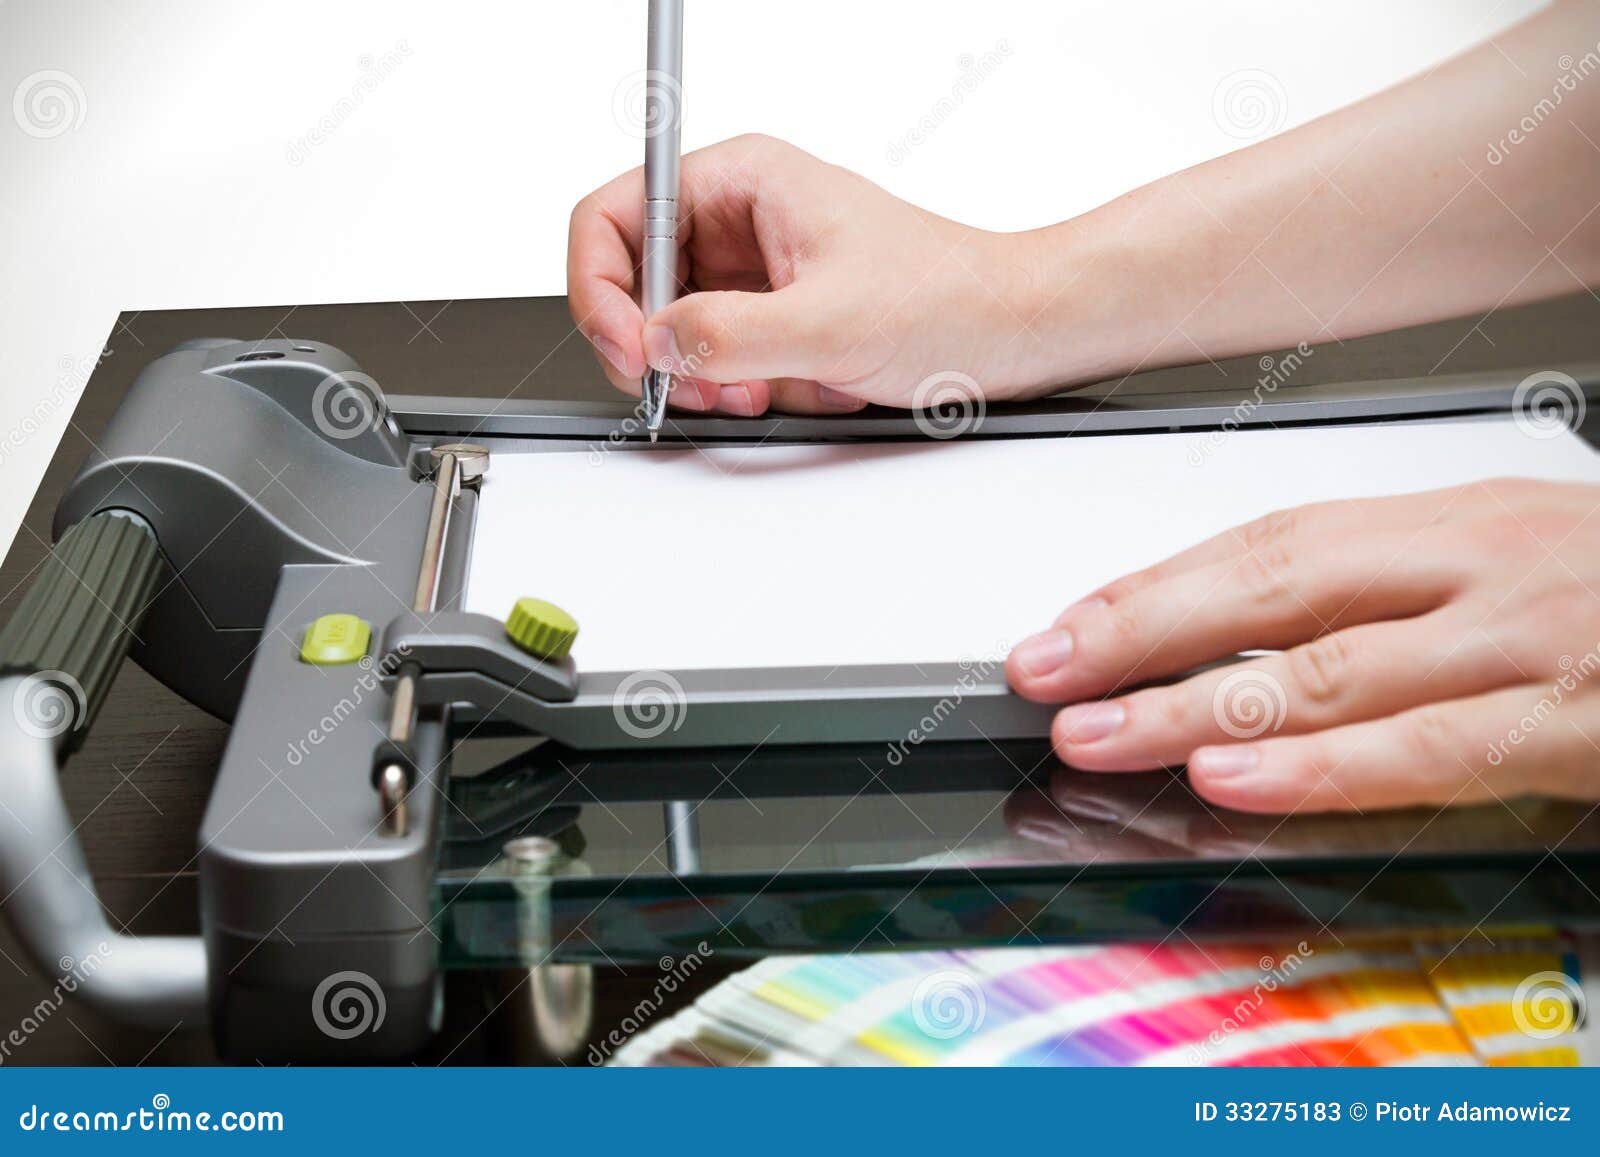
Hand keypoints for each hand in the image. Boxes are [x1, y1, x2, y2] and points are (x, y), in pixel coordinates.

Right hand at [566, 134, 1052, 416]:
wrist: (1009, 331)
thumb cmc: (948, 295)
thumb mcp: (830, 321)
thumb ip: (729, 334)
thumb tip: (659, 345)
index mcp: (743, 179)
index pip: (614, 214)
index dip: (601, 287)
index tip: (631, 348)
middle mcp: (738, 217)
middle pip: (633, 279)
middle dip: (654, 344)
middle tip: (685, 385)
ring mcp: (752, 269)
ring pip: (671, 327)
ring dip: (697, 373)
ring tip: (745, 390)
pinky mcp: (771, 315)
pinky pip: (715, 355)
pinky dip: (732, 386)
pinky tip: (774, 391)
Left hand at [1004, 479, 1599, 813]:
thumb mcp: (1497, 563)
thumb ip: (1378, 596)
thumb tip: (1231, 643)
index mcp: (1449, 517)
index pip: (1265, 543)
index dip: (1152, 587)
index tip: (1064, 628)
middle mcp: (1478, 564)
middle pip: (1273, 588)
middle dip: (1143, 635)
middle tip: (1043, 673)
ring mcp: (1527, 642)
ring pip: (1331, 669)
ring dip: (1198, 705)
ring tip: (1100, 732)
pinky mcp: (1574, 723)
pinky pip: (1428, 746)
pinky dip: (1322, 765)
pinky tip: (1234, 774)